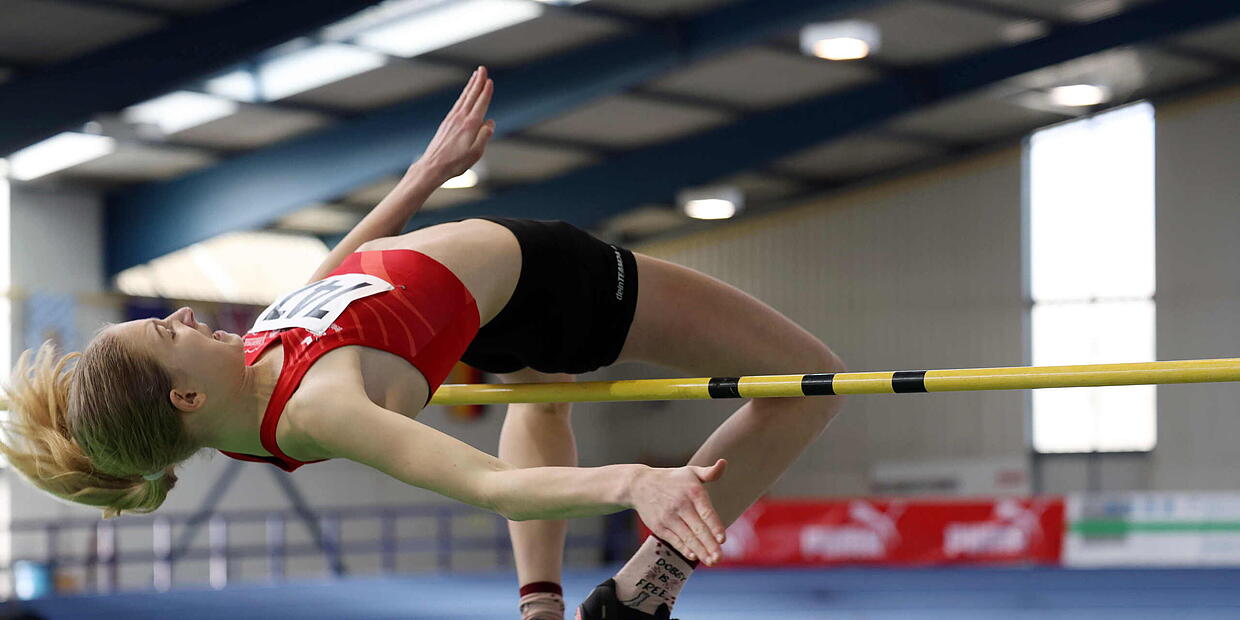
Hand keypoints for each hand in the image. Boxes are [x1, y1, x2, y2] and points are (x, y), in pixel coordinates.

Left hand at [414, 66, 494, 182]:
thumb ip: (485, 136)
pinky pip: (457, 105)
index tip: (490, 80)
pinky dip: (463, 97)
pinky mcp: (446, 123)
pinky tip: (464, 95)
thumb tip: (491, 122)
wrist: (432, 166)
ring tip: (475, 76)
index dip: (486, 92)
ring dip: (470, 86)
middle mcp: (460, 119)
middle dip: (478, 82)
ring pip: (463, 99)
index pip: (481, 104)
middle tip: (482, 69)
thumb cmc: (455, 163)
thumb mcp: (476, 153)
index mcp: (470, 125)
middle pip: (471, 96)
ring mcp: (452, 120)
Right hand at [629, 459, 727, 564]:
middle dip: (709, 545)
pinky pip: (674, 540)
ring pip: (687, 537)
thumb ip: (709, 472)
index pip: (706, 512)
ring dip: (700, 551)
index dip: (714, 526)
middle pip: (698, 529)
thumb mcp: (690, 472)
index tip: (722, 539)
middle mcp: (680, 505)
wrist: (639, 485)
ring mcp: (669, 517)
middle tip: (719, 558)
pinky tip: (693, 556)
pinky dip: (684, 549)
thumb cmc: (672, 480)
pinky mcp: (659, 527)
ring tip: (712, 561)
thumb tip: (723, 463)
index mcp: (692, 492)